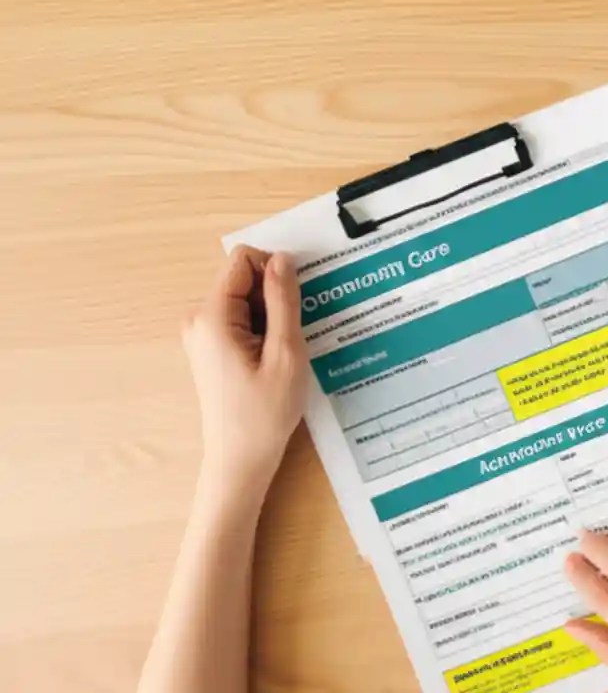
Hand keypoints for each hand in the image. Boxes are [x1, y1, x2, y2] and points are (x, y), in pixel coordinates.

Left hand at [181, 245, 307, 496]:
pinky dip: (264, 329)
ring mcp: (201, 334)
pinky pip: (240, 319)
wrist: (240, 460)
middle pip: (243, 278)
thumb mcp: (285, 353)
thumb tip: (283, 258)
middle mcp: (198, 318)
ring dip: (273, 315)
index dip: (276, 271)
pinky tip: (277, 358)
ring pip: (245, 299)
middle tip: (295, 335)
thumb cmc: (265, 412)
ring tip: (287, 351)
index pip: (243, 259)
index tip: (298, 303)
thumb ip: (283, 300)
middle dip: (275, 295)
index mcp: (212, 315)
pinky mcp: (210, 348)